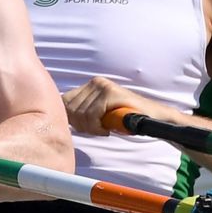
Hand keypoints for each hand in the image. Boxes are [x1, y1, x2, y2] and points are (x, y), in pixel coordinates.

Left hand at [62, 76, 180, 135]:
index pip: (64, 102)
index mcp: (89, 86)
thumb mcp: (99, 115)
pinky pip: (93, 115)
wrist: (152, 118)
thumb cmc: (124, 120)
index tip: (87, 128)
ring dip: (92, 128)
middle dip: (82, 126)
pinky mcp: (110, 92)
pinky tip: (109, 128)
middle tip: (99, 130)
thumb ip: (81, 113)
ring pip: (81, 114)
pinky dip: (98, 127)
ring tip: (105, 128)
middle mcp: (95, 82)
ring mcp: (103, 86)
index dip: (72, 120)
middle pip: (71, 109)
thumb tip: (58, 117)